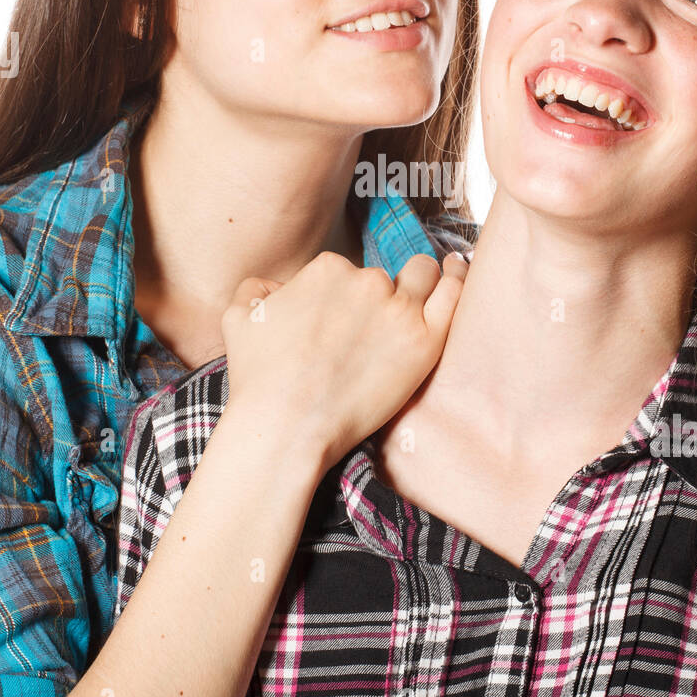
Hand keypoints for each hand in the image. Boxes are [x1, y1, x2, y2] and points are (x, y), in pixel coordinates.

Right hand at [220, 251, 468, 472]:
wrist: (286, 427)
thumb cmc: (260, 378)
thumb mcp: (239, 316)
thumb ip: (260, 287)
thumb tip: (282, 289)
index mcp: (327, 269)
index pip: (345, 273)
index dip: (342, 299)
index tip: (338, 325)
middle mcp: (366, 280)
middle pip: (383, 278)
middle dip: (376, 298)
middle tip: (367, 334)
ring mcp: (399, 309)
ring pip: (422, 276)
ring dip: (419, 284)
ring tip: (418, 301)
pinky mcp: (425, 340)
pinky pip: (453, 295)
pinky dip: (457, 280)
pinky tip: (456, 274)